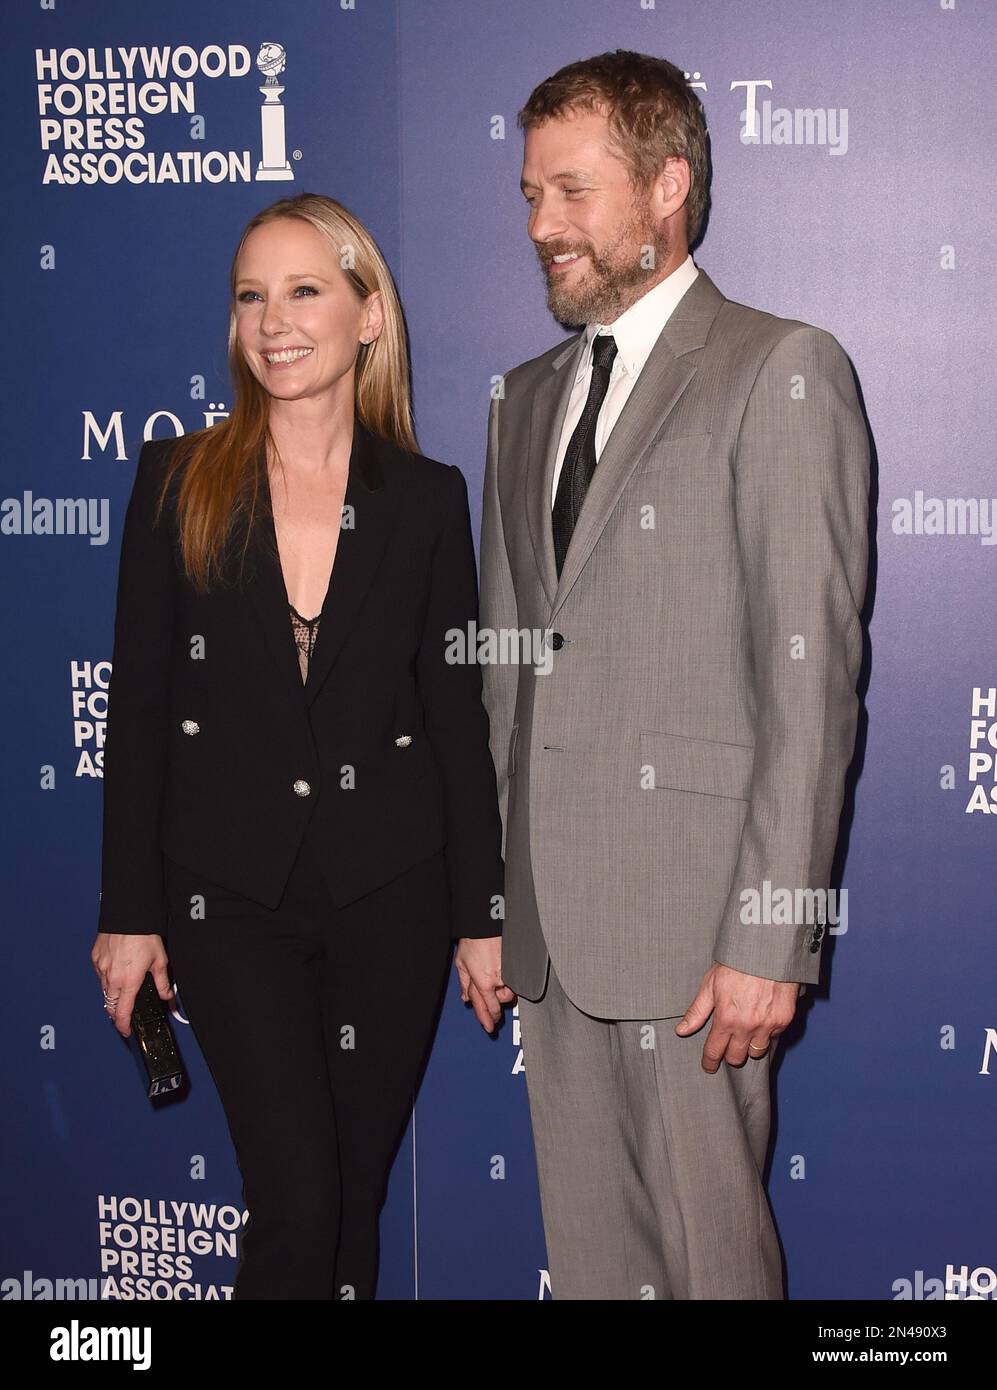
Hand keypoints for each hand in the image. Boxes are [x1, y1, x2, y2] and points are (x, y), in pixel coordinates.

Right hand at [90, 932, 173, 1038]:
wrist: (127, 916)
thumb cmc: (144, 936)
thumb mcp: (160, 961)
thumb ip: (163, 983)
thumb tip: (168, 997)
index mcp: (128, 982)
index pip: (122, 1013)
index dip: (123, 1026)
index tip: (126, 1031)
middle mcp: (111, 978)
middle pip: (110, 1005)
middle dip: (117, 1013)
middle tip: (125, 1015)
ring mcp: (101, 968)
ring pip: (104, 991)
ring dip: (112, 996)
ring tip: (123, 992)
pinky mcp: (95, 959)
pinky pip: (100, 976)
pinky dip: (107, 980)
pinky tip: (116, 973)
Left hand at [454, 935, 515, 1032]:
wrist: (486, 924)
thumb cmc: (473, 940)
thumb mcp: (461, 963)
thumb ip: (464, 983)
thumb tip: (466, 999)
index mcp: (482, 981)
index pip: (484, 1006)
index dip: (486, 1018)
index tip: (488, 1027)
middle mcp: (497, 979)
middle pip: (498, 1004)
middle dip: (495, 1012)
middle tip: (494, 1019)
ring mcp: (508, 972)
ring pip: (509, 993)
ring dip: (503, 995)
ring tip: (498, 992)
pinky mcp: (517, 966)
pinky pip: (517, 981)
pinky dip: (512, 984)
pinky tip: (507, 982)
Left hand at [674, 963, 801, 1071]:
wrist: (766, 950)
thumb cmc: (736, 964)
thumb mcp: (710, 984)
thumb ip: (697, 1011)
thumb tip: (681, 1030)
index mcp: (726, 1019)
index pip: (715, 1051)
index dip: (710, 1062)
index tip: (708, 1066)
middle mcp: (747, 1027)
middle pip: (737, 1058)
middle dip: (730, 1054)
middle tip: (728, 1044)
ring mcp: (768, 1025)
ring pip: (757, 1051)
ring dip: (749, 1045)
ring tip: (745, 1032)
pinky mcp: (784, 1020)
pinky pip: (774, 1037)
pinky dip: (767, 1033)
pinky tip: (762, 1020)